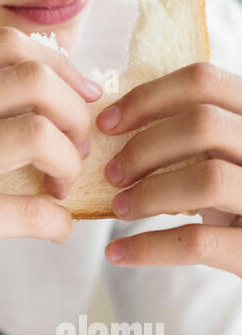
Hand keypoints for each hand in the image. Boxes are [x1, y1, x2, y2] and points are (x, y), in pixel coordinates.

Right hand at [0, 26, 101, 334]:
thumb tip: (43, 91)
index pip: (8, 44)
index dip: (61, 67)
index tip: (78, 98)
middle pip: (33, 80)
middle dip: (76, 113)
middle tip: (78, 147)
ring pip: (39, 135)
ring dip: (70, 163)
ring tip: (63, 187)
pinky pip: (32, 211)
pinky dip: (57, 222)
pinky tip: (52, 229)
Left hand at [100, 61, 241, 275]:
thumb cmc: (232, 193)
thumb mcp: (222, 151)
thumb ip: (188, 134)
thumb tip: (111, 125)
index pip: (204, 82)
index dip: (146, 99)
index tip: (106, 124)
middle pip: (202, 124)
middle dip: (144, 148)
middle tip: (112, 174)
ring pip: (207, 179)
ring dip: (148, 193)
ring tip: (120, 207)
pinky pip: (197, 242)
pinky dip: (147, 247)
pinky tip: (117, 253)